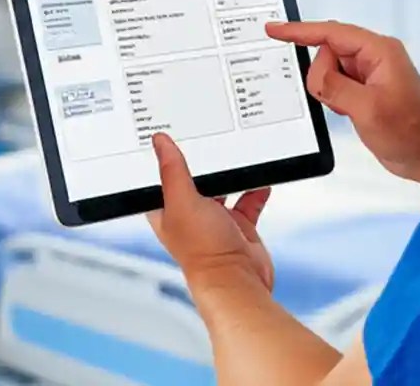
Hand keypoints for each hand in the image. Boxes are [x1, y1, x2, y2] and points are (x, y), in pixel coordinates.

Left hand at [147, 133, 273, 291]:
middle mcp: (190, 216)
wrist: (238, 281)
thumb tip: (160, 142)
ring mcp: (216, 222)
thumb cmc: (202, 252)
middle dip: (201, 165)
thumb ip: (172, 170)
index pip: (160, 180)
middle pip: (194, 182)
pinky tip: (259, 179)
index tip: (166, 138)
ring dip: (230, 176)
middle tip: (206, 141)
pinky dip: (255, 190)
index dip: (161, 162)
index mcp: (167, 211)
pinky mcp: (239, 227)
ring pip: (223, 190)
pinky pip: (248, 202)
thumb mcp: (182, 200)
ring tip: (235, 157)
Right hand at [268, 21, 419, 188]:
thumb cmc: (409, 133)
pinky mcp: (365, 90)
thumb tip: (315, 74)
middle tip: (338, 102)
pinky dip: (333, 97)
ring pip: (329, 70)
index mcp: (379, 51)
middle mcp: (374, 57)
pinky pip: (336, 84)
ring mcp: (370, 74)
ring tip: (349, 110)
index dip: (299, 31)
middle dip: (322, 76)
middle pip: (327, 53)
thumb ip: (335, 86)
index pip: (331, 33)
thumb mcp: (367, 109)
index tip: (274, 29)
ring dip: (329, 90)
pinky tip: (347, 112)